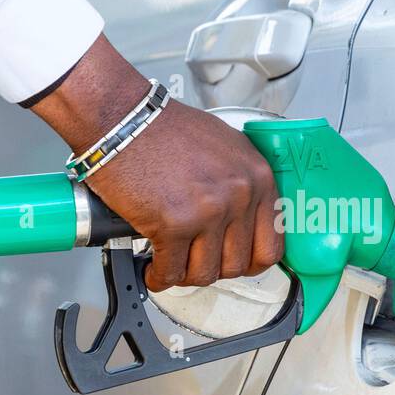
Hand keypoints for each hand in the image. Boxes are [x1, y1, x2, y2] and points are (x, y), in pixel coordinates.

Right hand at [31, 37, 282, 290]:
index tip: (234, 262)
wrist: (122, 117)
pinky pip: (171, 271)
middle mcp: (240, 194)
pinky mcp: (174, 224)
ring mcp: (208, 211)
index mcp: (258, 177)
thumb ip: (241, 183)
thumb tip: (245, 221)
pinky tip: (152, 268)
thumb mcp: (224, 147)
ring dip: (185, 274)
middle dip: (213, 268)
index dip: (250, 261)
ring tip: (171, 263)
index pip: (272, 244)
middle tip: (195, 261)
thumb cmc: (164, 128)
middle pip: (237, 264)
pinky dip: (159, 276)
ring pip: (205, 273)